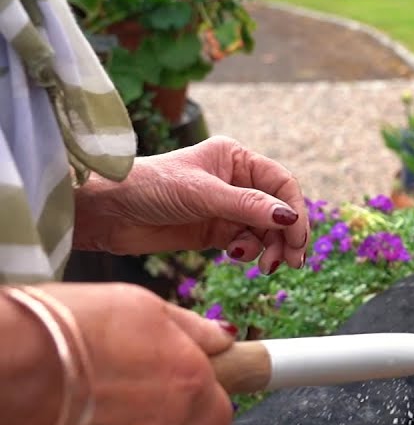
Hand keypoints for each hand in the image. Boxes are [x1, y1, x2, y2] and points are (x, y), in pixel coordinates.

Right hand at [2, 282, 234, 424]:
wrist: (1, 364)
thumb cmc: (70, 325)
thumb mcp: (141, 305)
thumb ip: (189, 328)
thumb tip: (223, 337)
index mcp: (185, 385)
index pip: (217, 418)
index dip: (206, 402)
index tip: (191, 382)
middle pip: (167, 424)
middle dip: (150, 400)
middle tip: (119, 366)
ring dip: (110, 414)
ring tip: (77, 378)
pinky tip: (54, 401)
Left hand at [74, 135, 307, 272]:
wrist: (106, 214)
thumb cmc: (148, 187)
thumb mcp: (202, 194)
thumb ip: (248, 207)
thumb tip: (291, 218)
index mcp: (236, 158)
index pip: (281, 184)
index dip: (295, 210)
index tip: (297, 238)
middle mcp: (236, 181)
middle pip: (279, 210)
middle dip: (287, 236)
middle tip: (290, 262)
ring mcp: (227, 207)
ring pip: (266, 230)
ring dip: (270, 248)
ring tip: (264, 266)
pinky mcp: (215, 231)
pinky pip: (247, 243)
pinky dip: (250, 253)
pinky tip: (237, 257)